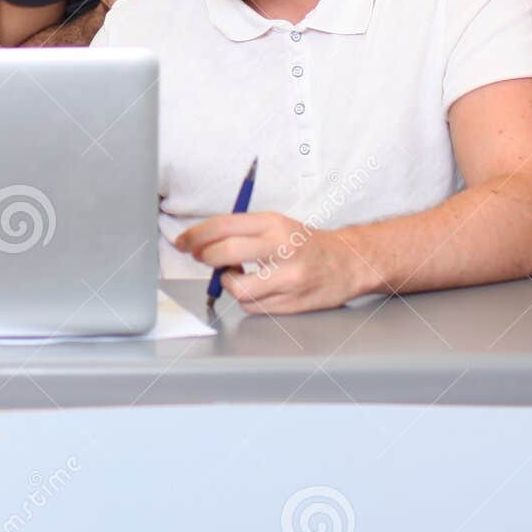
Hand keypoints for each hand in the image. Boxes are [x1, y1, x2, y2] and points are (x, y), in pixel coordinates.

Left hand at [174, 213, 380, 313]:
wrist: (348, 262)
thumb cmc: (306, 243)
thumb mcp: (277, 224)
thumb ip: (241, 231)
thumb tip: (200, 242)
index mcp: (275, 223)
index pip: (223, 226)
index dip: (196, 235)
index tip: (183, 242)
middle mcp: (283, 248)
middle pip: (225, 253)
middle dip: (205, 257)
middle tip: (203, 258)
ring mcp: (290, 278)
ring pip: (237, 288)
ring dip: (228, 283)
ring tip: (236, 275)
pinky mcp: (294, 302)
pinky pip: (254, 307)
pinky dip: (248, 299)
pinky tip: (257, 289)